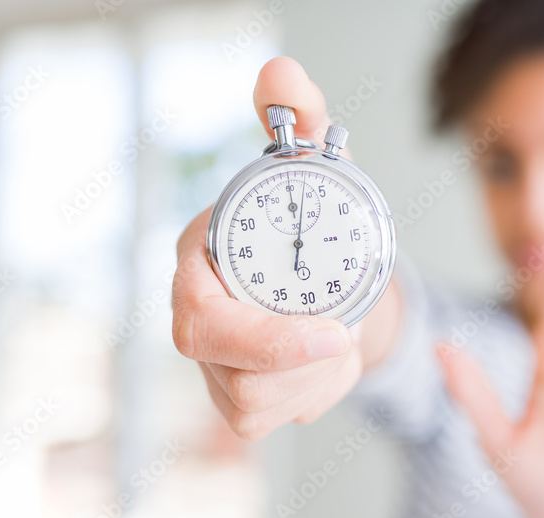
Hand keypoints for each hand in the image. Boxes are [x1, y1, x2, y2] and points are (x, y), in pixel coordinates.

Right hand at [172, 57, 362, 440]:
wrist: (334, 276)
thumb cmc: (314, 223)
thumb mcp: (312, 168)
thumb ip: (297, 118)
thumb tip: (280, 72)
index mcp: (200, 265)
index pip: (198, 320)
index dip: (260, 339)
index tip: (330, 334)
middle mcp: (198, 320)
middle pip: (235, 381)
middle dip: (301, 371)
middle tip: (344, 341)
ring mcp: (215, 367)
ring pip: (259, 408)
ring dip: (319, 378)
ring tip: (337, 337)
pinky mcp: (240, 400)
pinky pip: (280, 418)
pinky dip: (319, 393)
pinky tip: (328, 361)